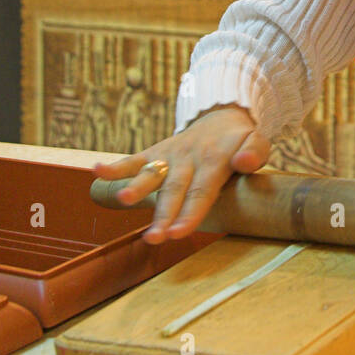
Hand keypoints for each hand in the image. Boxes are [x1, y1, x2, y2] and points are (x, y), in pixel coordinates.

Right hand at [93, 105, 270, 243]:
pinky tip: (96, 172)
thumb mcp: (258, 140)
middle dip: (163, 214)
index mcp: (215, 160)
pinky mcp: (155, 152)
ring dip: (137, 188)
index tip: (178, 233)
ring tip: (123, 200)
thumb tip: (244, 163)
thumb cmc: (240, 140)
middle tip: (154, 238)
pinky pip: (134, 159)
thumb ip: (255, 151)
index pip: (201, 192)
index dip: (190, 214)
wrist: (220, 116)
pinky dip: (115, 167)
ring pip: (152, 174)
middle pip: (175, 190)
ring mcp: (170, 155)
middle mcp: (189, 158)